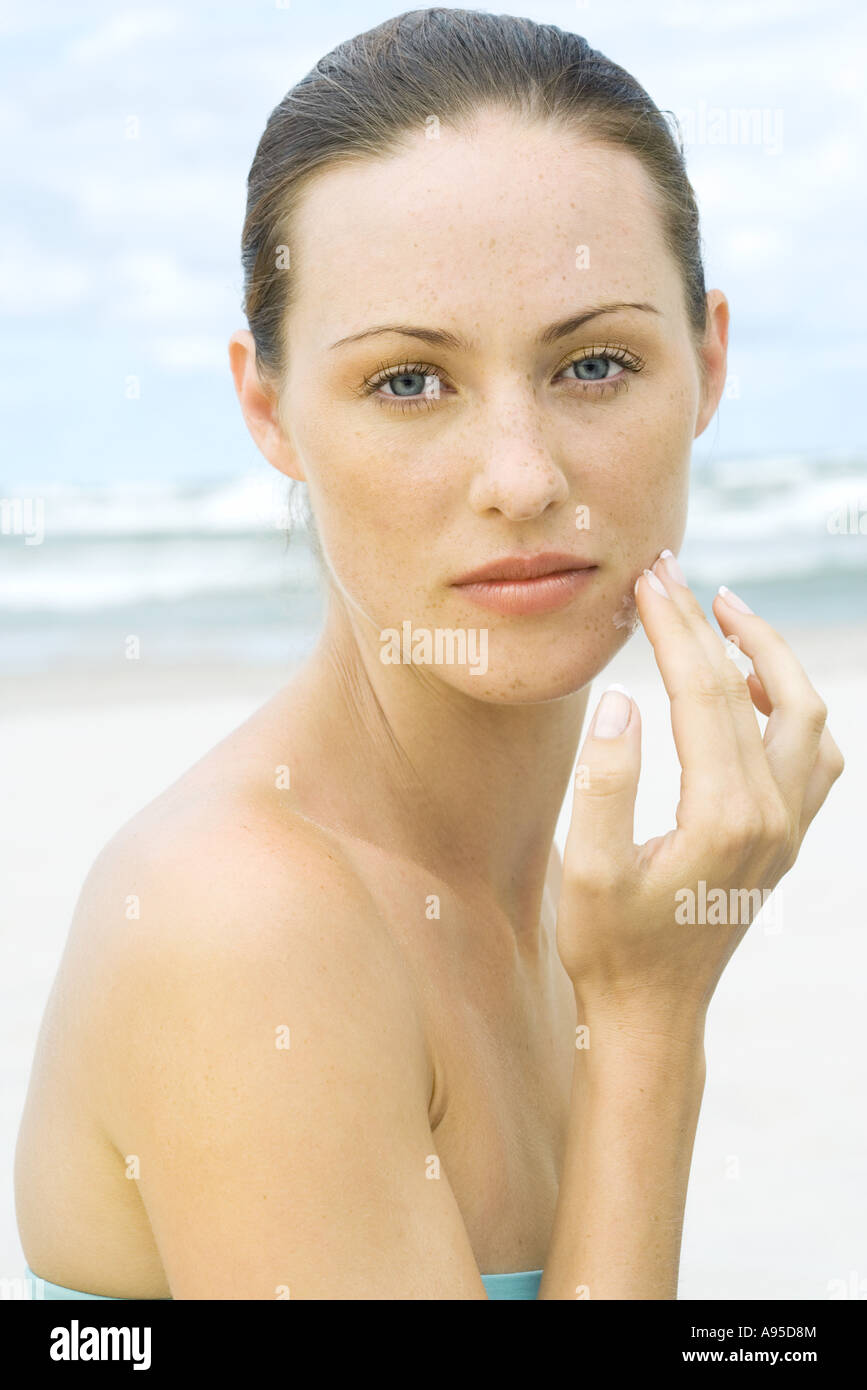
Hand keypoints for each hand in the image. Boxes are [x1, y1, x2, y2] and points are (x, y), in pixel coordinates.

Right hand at [556, 549, 844, 1030]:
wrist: (655, 1013)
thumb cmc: (610, 947)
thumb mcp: (587, 872)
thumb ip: (605, 784)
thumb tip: (624, 702)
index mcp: (723, 818)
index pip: (705, 694)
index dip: (675, 629)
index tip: (648, 579)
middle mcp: (772, 817)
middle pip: (754, 691)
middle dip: (712, 625)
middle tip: (672, 577)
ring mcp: (789, 828)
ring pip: (808, 717)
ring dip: (771, 658)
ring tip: (724, 617)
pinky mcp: (788, 838)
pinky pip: (816, 755)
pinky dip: (794, 707)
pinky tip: (755, 690)